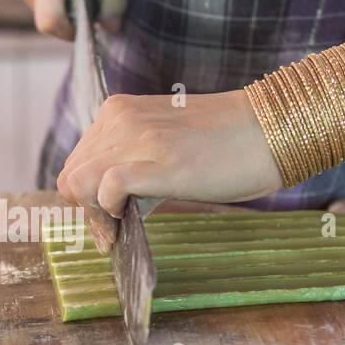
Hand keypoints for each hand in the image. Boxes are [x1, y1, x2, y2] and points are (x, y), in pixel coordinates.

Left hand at [57, 89, 284, 218]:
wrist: (271, 130)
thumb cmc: (224, 145)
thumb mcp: (163, 146)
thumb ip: (131, 166)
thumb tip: (106, 207)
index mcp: (117, 112)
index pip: (75, 163)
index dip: (85, 197)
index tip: (107, 220)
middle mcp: (120, 120)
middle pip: (72, 176)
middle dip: (87, 211)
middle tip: (113, 232)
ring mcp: (138, 138)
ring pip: (80, 183)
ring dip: (96, 214)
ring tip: (121, 228)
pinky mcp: (160, 162)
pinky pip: (107, 188)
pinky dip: (111, 210)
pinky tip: (132, 218)